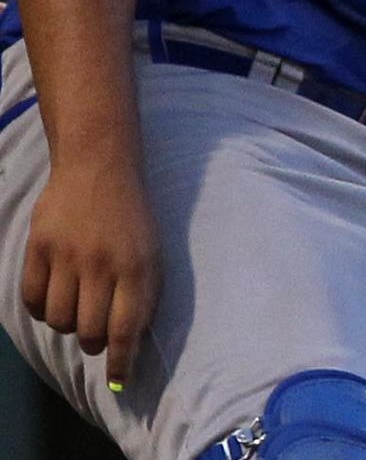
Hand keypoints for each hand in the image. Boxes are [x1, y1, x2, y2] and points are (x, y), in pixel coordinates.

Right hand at [22, 160, 157, 387]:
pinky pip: (32, 300)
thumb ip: (142, 294)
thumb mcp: (152, 252)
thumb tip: (130, 342)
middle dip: (94, 343)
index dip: (121, 361)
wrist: (99, 166)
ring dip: (67, 326)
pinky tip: (52, 300)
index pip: (127, 329)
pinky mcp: (37, 248)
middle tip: (96, 336)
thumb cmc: (132, 216)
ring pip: (58, 321)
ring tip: (76, 312)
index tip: (119, 381)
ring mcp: (66, 257)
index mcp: (138, 267)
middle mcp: (101, 265)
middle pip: (89, 331)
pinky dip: (40, 310)